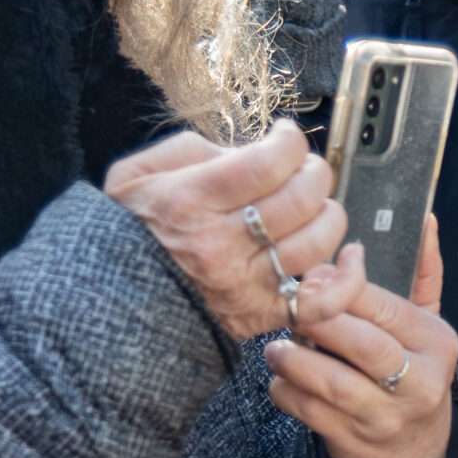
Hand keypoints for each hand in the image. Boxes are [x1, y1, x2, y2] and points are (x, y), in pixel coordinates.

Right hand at [105, 120, 348, 343]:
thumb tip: (252, 150)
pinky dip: (347, 279)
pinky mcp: (262, 317)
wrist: (110, 303)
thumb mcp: (137, 173)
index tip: (284, 140)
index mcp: (190, 202)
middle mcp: (221, 246)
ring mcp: (245, 286)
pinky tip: (347, 256)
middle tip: (301, 171)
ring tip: (312, 208)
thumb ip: (195, 150)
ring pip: (318, 241)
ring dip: (328, 214)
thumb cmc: (127, 232)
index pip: (270, 162)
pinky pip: (323, 302)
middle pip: (302, 197)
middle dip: (312, 172)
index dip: (290, 142)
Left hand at [266, 226, 457, 457]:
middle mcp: (418, 381)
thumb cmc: (412, 378)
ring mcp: (386, 417)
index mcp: (435, 342)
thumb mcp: (427, 330)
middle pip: (356, 340)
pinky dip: (285, 391)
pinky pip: (307, 410)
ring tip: (278, 348)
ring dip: (291, 359)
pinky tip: (283, 381)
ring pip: (328, 380)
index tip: (313, 277)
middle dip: (313, 319)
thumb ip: (423, 275)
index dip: (338, 284)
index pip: (380, 303)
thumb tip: (424, 219)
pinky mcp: (354, 443)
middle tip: (288, 308)